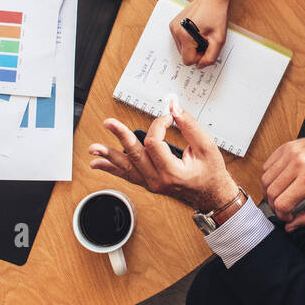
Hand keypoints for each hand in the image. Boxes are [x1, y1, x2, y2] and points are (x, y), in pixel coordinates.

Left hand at [88, 102, 238, 212]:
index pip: (155, 143)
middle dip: (120, 136)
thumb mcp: (206, 146)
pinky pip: (127, 175)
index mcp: (172, 172)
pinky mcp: (148, 183)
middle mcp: (158, 180)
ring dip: (108, 157)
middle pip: (134, 155)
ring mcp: (151, 183)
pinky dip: (112, 169)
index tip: (168, 117)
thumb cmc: (211, 173)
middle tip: (109, 123)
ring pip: (126, 168)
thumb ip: (189, 125)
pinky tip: (98, 164)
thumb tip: (174, 108)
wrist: (211, 195)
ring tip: (93, 149)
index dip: (159, 125)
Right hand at [169, 0, 228, 67]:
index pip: (188, 61)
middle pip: (184, 55)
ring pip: (182, 48)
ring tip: (201, 32)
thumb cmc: (216, 15)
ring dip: (192, 45)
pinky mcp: (173, 24)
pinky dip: (188, 39)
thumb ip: (210, 57)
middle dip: (196, 51)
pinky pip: (180, 40)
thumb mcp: (219, 39)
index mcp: (186, 36)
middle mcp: (176, 32)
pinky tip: (196, 29)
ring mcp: (173, 27)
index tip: (208, 46)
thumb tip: (200, 66)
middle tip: (206, 38)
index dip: (200, 57)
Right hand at [261, 116, 304, 230]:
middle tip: (284, 210)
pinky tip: (281, 183)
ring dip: (270, 193)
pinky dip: (270, 178)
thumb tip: (291, 226)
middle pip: (271, 192)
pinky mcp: (286, 146)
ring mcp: (290, 152)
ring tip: (281, 197)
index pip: (282, 204)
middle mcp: (298, 163)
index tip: (289, 217)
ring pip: (265, 179)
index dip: (283, 216)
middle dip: (274, 206)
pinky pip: (267, 166)